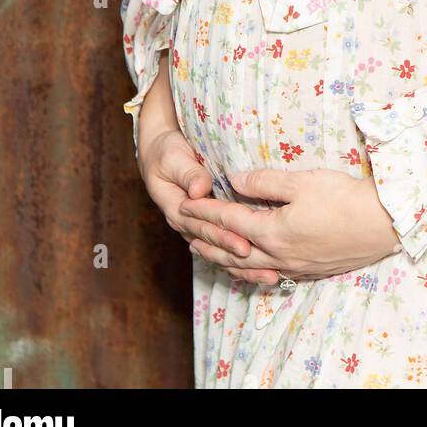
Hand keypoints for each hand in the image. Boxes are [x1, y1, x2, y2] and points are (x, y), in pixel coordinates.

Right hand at [137, 128, 279, 285]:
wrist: (159, 151)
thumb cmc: (167, 153)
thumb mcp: (173, 160)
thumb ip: (188, 174)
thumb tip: (200, 191)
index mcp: (177, 210)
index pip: (203, 228)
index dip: (224, 237)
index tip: (244, 245)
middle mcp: (187, 223)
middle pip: (214, 243)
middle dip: (237, 255)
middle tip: (265, 264)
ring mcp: (196, 225)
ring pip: (219, 250)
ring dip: (243, 265)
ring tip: (268, 275)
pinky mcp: (206, 223)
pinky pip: (222, 245)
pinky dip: (240, 259)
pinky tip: (260, 268)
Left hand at [178, 166, 402, 283]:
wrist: (382, 224)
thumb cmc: (343, 198)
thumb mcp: (302, 181)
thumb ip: (265, 181)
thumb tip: (235, 179)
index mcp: (273, 231)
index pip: (229, 220)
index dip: (205, 211)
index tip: (185, 204)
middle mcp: (278, 254)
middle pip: (231, 250)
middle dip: (206, 240)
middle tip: (185, 231)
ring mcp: (295, 266)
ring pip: (248, 267)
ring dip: (223, 259)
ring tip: (206, 252)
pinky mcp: (309, 270)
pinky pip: (268, 274)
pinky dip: (249, 269)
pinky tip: (249, 265)